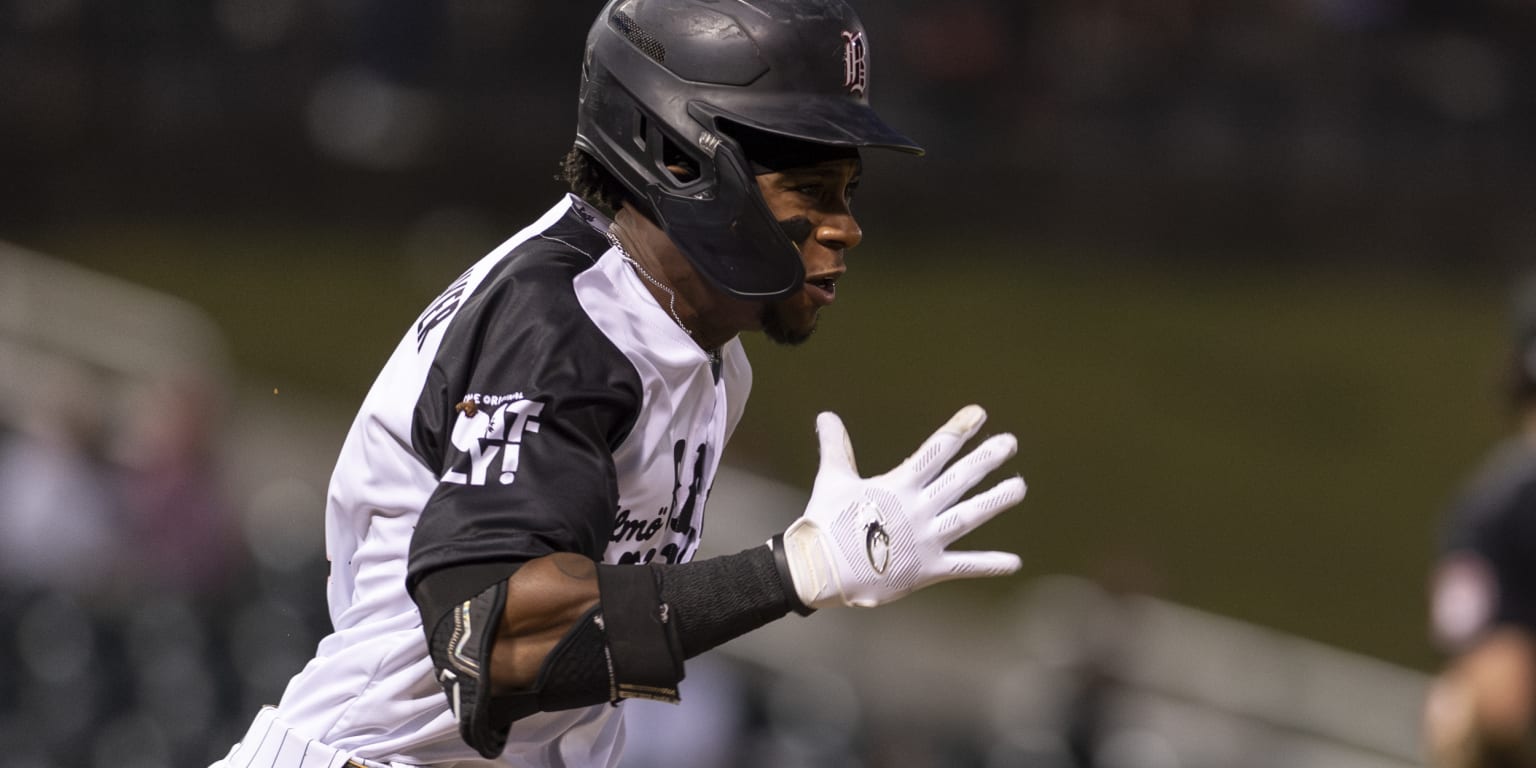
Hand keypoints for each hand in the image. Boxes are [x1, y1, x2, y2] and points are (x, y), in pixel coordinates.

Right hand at [778, 405, 1025, 608]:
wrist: (821, 570)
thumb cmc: (825, 523)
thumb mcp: (833, 479)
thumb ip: (836, 447)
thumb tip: (825, 415)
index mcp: (898, 486)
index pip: (934, 451)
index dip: (958, 430)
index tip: (979, 413)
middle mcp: (917, 509)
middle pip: (959, 479)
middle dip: (986, 459)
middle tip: (1011, 442)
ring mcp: (925, 540)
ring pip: (968, 517)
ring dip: (995, 501)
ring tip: (1020, 487)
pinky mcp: (927, 569)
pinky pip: (963, 566)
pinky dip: (988, 565)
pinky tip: (1015, 563)